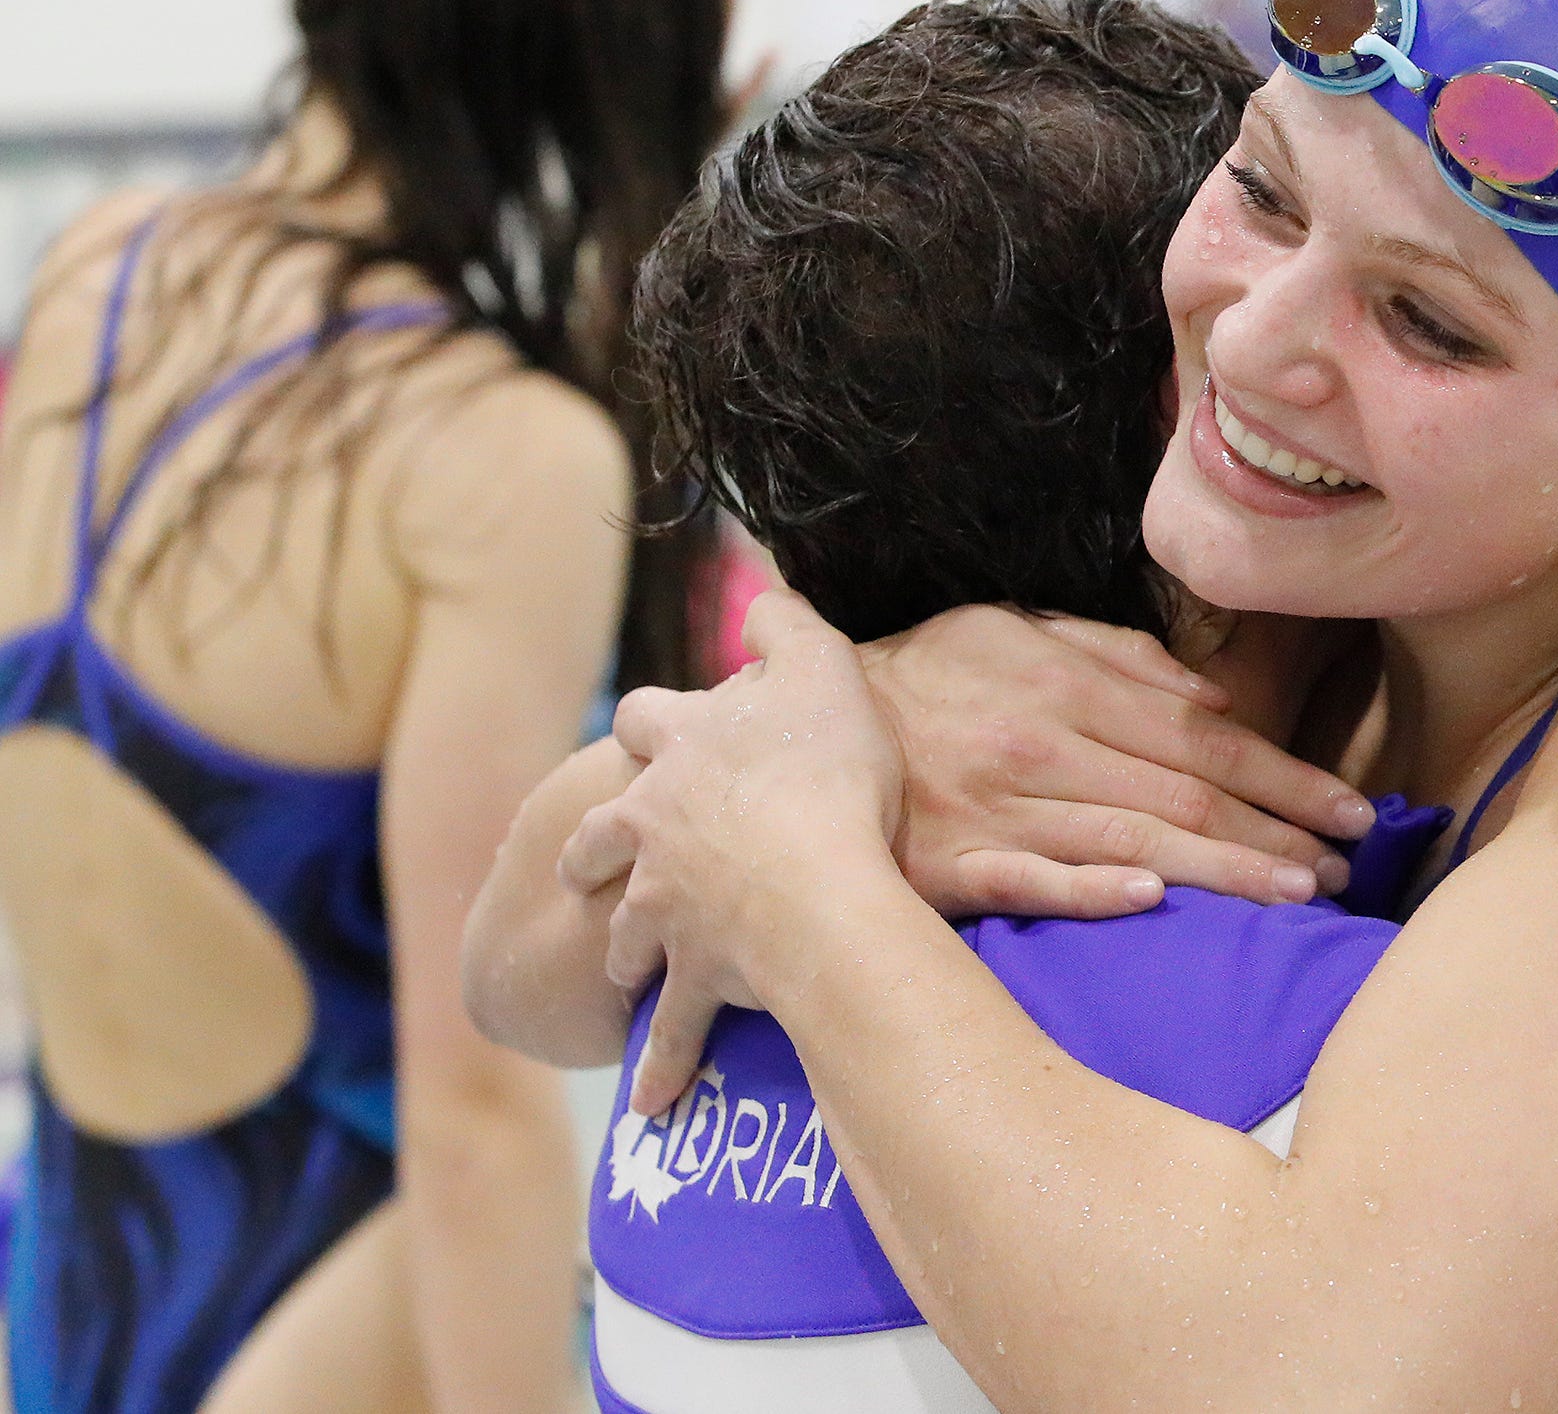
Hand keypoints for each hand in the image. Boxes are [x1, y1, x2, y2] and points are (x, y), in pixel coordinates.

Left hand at [561, 590, 904, 1113]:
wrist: (813, 878)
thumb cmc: (825, 769)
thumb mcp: (821, 667)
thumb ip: (788, 625)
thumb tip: (762, 592)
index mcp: (680, 750)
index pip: (644, 720)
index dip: (650, 723)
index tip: (655, 730)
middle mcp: (651, 828)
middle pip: (600, 838)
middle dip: (597, 852)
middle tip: (598, 866)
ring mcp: (662, 907)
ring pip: (626, 932)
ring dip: (627, 949)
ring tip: (629, 972)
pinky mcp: (686, 972)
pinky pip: (668, 1028)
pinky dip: (660, 1064)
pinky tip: (649, 1099)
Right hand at [860, 605, 1371, 918]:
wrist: (799, 730)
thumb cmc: (924, 679)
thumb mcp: (1013, 630)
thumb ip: (1116, 655)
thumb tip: (1213, 696)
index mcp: (1063, 686)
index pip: (1204, 741)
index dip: (1285, 777)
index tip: (1350, 812)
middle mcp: (1042, 748)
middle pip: (1185, 796)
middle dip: (1279, 833)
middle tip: (1351, 867)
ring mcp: (999, 813)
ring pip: (1132, 844)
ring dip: (1223, 873)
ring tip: (1299, 896)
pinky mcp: (954, 869)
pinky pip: (1031, 883)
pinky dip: (1092, 891)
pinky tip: (1154, 906)